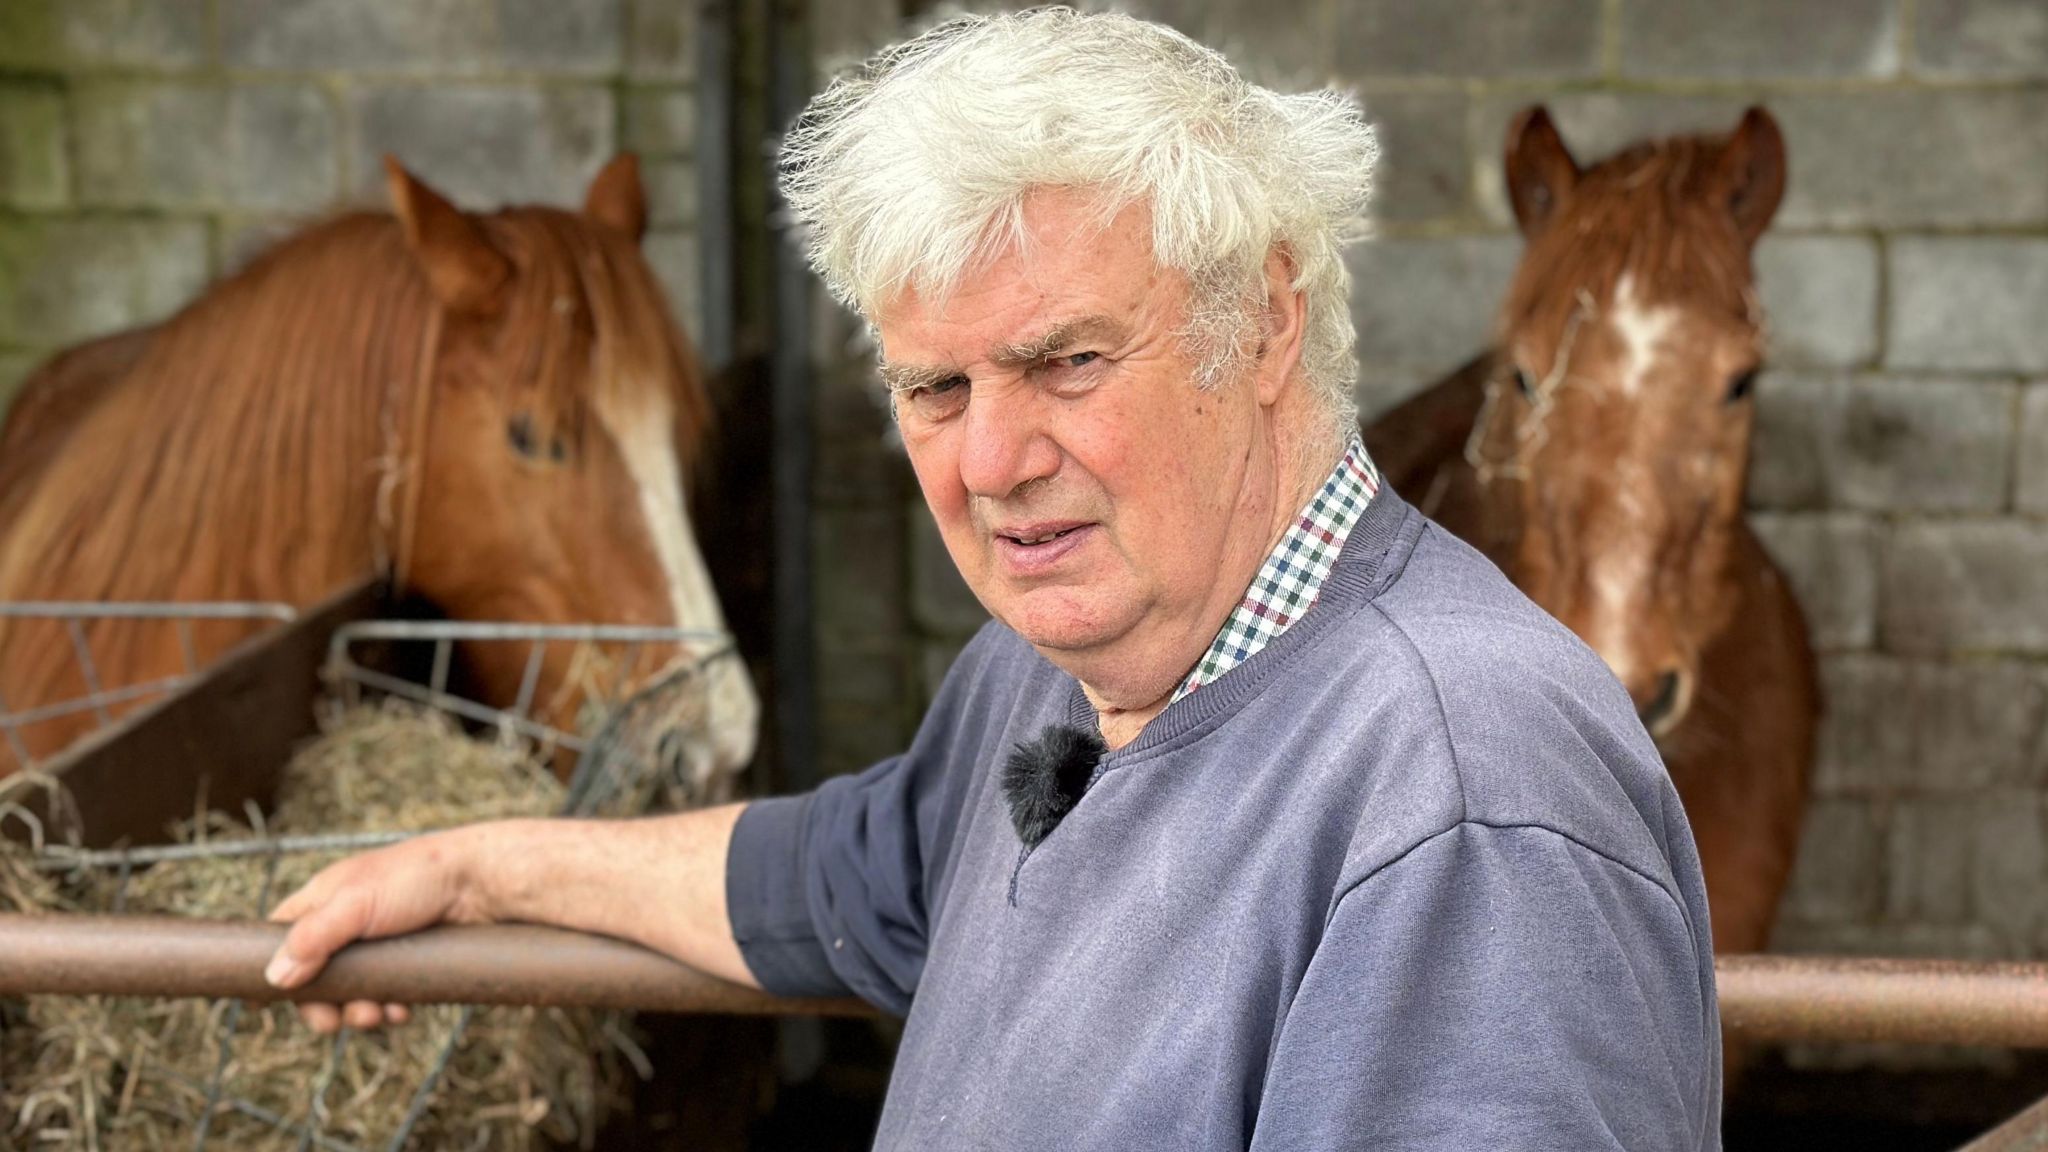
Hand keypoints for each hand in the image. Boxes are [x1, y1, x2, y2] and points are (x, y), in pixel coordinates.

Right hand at [265, 826, 492, 1033]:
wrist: (484, 881)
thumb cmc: (418, 878)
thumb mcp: (355, 904)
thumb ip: (313, 938)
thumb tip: (276, 978)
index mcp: (324, 897)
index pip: (280, 936)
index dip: (275, 968)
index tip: (274, 1001)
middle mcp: (347, 920)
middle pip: (315, 975)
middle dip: (324, 1004)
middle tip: (337, 1023)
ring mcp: (378, 941)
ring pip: (352, 990)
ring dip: (358, 1011)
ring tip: (376, 1015)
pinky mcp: (408, 958)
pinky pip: (386, 993)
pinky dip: (388, 1007)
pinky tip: (400, 1012)